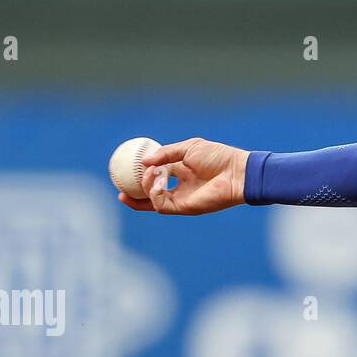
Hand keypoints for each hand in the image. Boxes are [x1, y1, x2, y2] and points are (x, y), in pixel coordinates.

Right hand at [117, 137, 249, 214]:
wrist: (236, 172)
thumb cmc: (218, 157)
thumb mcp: (189, 148)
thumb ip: (165, 154)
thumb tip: (144, 161)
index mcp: (182, 172)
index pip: (157, 176)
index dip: (142, 175)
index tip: (126, 170)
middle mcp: (181, 187)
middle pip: (151, 194)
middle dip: (134, 194)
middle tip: (120, 187)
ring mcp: (182, 198)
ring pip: (153, 202)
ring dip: (144, 189)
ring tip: (147, 176)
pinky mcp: (184, 208)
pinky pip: (161, 205)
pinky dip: (154, 195)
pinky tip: (156, 183)